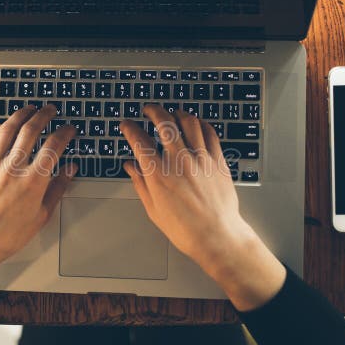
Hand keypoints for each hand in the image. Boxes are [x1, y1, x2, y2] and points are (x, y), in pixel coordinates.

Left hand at [0, 105, 76, 303]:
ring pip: (7, 130)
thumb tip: (71, 170)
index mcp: (33, 182)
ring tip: (29, 109)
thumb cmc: (9, 234)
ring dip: (20, 115)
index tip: (68, 129)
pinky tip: (2, 126)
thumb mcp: (42, 215)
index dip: (64, 133)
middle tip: (50, 110)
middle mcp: (12, 170)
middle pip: (31, 130)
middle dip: (44, 115)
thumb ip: (58, 188)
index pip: (53, 147)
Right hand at [120, 105, 285, 310]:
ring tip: (172, 113)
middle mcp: (179, 161)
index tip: (126, 125)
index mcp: (158, 174)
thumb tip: (131, 166)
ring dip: (177, 113)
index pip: (138, 140)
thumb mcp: (153, 208)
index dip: (129, 127)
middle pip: (164, 122)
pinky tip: (195, 124)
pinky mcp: (217, 161)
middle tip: (149, 109)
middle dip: (153, 110)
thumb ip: (140, 183)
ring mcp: (200, 159)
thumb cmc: (185, 228)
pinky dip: (200, 123)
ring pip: (188, 121)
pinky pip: (210, 132)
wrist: (216, 236)